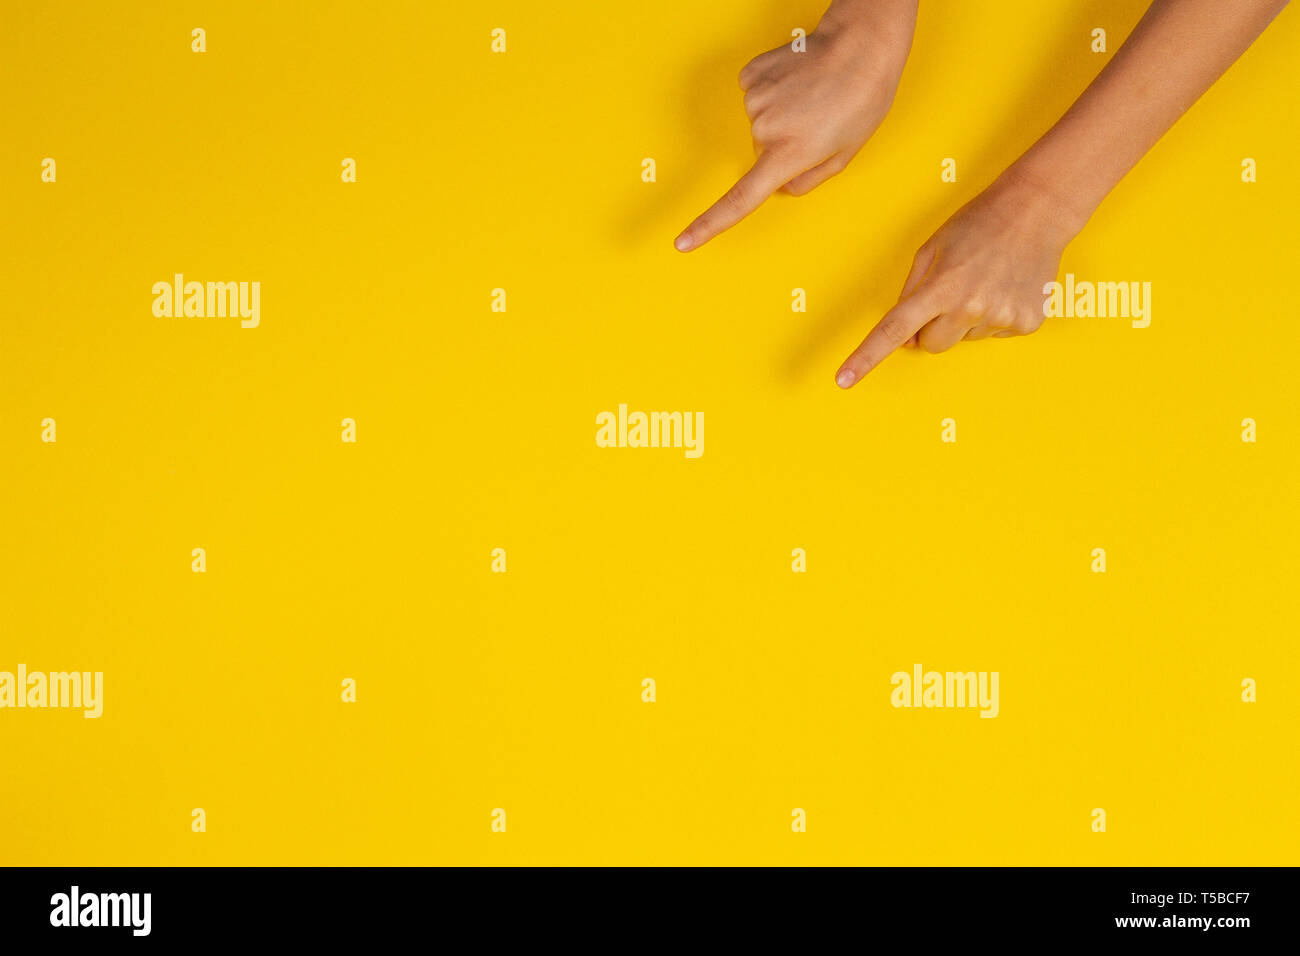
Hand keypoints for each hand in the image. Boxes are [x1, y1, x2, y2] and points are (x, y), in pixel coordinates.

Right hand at [674, 0, 916, 251]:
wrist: (859, 44)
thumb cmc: (861, 98)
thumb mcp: (845, 154)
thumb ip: (809, 180)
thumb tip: (783, 187)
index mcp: (788, 155)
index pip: (740, 200)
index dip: (709, 224)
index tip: (684, 241)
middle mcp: (764, 130)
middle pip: (760, 151)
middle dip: (783, 143)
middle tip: (816, 121)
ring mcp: (755, 99)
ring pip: (758, 121)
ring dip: (781, 113)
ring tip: (811, 96)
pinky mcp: (751, 74)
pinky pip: (754, 93)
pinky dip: (772, 90)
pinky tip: (795, 81)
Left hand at [834, 172, 1084, 387]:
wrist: (1037, 210)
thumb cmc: (978, 225)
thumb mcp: (932, 250)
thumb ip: (910, 293)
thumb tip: (906, 338)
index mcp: (940, 287)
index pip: (894, 330)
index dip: (867, 357)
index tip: (844, 380)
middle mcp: (970, 307)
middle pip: (931, 345)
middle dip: (932, 327)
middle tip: (952, 292)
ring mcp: (1001, 318)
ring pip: (964, 339)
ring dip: (967, 318)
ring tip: (986, 281)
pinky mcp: (1026, 324)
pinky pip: (994, 335)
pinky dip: (995, 317)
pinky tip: (1005, 287)